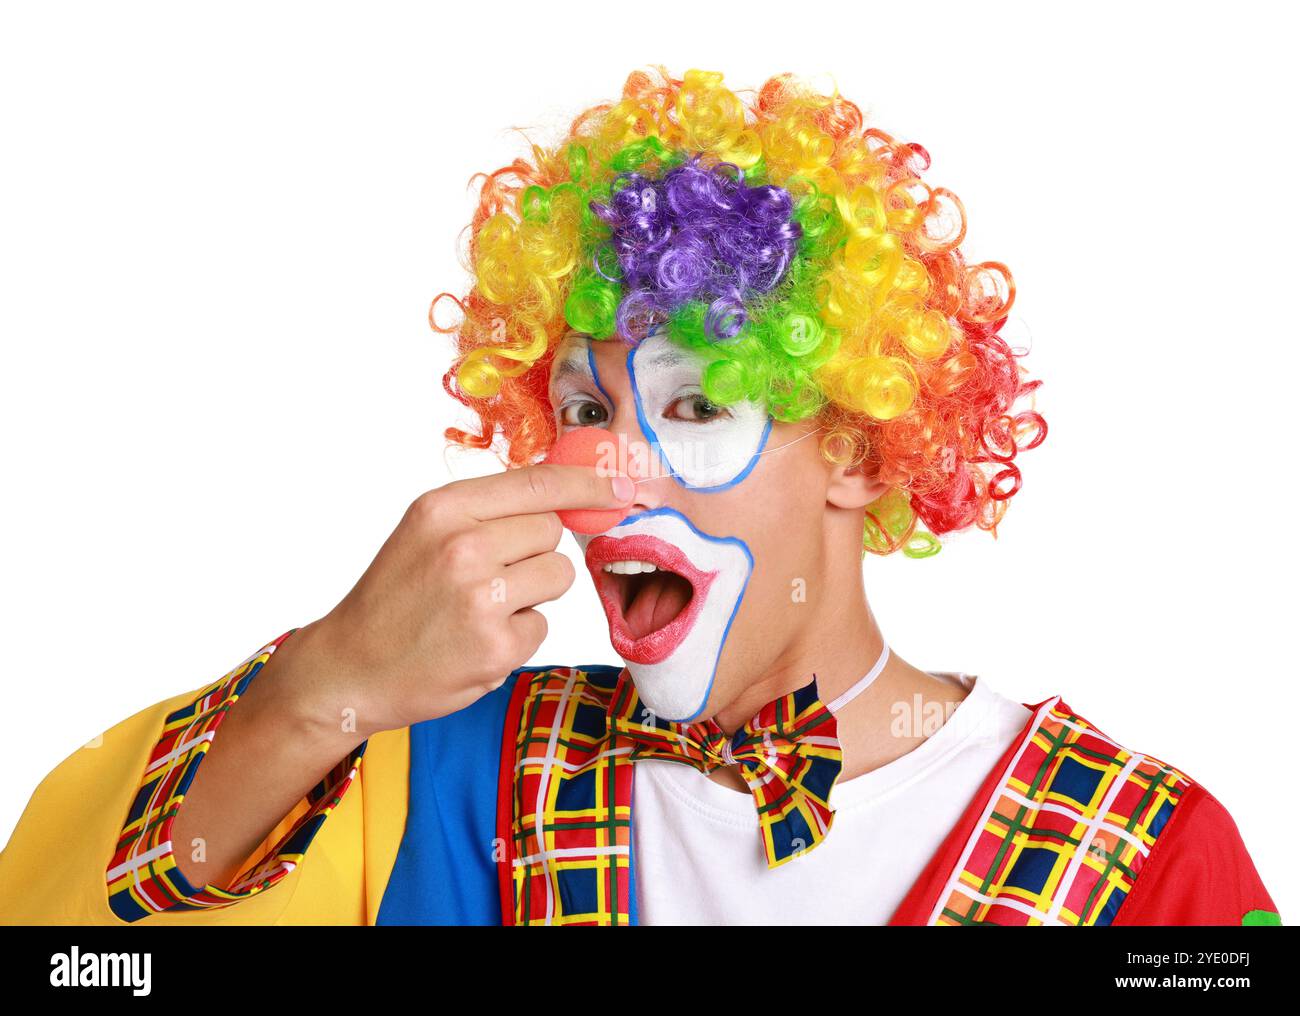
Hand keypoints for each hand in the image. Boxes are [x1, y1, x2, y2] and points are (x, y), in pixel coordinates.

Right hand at [268, 464, 634, 737]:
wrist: (349, 667)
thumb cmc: (395, 595)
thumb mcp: (426, 532)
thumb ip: (489, 509)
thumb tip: (567, 490)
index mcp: (444, 509)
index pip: (538, 484)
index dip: (588, 482)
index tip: (624, 484)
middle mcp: (463, 546)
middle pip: (552, 531)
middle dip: (534, 552)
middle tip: (488, 576)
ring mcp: (481, 598)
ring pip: (557, 575)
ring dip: (532, 594)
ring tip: (481, 608)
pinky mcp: (496, 646)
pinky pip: (542, 626)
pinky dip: (517, 635)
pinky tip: (475, 640)